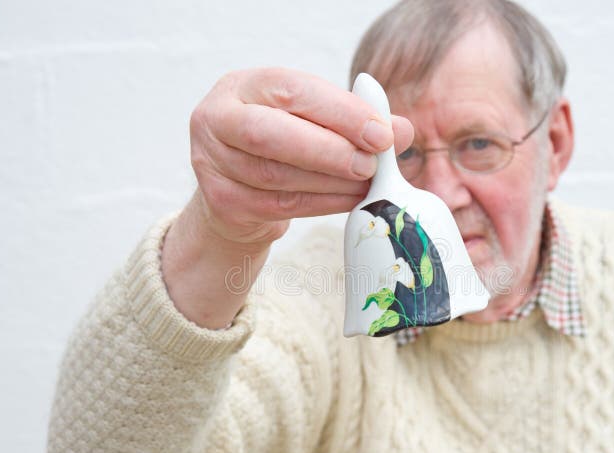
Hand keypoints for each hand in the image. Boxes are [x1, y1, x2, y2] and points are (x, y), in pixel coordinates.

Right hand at [161, 68, 412, 328]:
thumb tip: (403, 132)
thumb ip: (355, 120)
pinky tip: (349, 200)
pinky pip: (278, 206)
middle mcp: (217, 118)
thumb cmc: (284, 142)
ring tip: (367, 184)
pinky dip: (321, 204)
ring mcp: (211, 161)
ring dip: (330, 182)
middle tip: (371, 164)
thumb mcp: (314, 120)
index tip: (382, 134)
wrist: (240, 188)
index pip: (292, 91)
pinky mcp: (220, 200)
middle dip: (328, 150)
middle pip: (269, 134)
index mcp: (242, 85)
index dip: (340, 113)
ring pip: (275, 175)